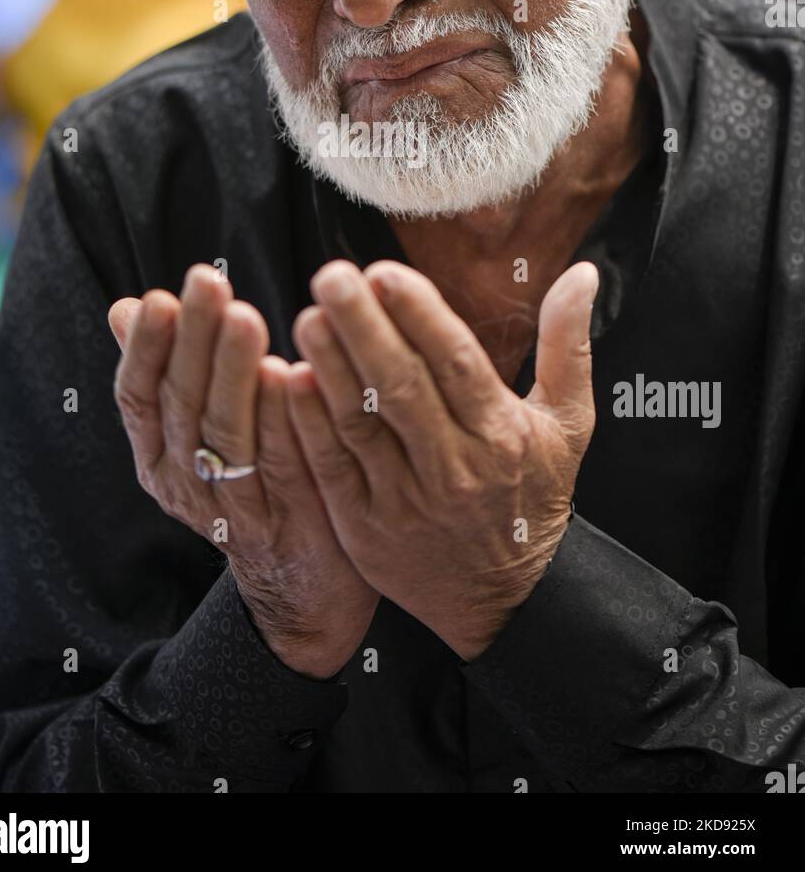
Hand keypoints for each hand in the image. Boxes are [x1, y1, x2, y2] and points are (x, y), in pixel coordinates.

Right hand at [108, 265, 378, 678]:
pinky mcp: (290, 520)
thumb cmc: (246, 479)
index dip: (144, 348)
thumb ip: (165, 371)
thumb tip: (124, 307)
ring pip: (228, 435)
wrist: (301, 582)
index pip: (137, 397)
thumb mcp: (192, 431)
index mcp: (157, 457)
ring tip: (246, 317)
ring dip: (234, 373)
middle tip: (208, 282)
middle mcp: (186, 485)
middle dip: (194, 340)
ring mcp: (236, 508)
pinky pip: (283, 466)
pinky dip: (283, 420)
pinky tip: (293, 374)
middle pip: (183, 407)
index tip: (157, 297)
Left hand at [285, 258, 597, 660]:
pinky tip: (290, 379)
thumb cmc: (533, 494)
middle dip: (365, 328)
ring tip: (308, 316)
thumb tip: (582, 271)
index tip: (385, 272)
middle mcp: (455, 468)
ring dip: (331, 368)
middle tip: (332, 277)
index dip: (420, 316)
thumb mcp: (567, 422)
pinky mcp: (364, 528)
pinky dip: (308, 423)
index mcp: (501, 434)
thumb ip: (568, 343)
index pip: (456, 364)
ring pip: (361, 425)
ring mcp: (405, 501)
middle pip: (402, 388)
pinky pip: (332, 467)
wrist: (506, 599)